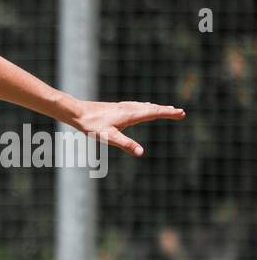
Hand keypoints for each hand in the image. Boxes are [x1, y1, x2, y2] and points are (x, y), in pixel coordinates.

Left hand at [70, 100, 184, 157]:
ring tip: (166, 109)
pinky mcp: (116, 107)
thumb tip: (141, 153)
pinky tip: (142, 107)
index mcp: (131, 115)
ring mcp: (123, 107)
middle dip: (166, 110)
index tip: (181, 113)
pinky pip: (136, 106)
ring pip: (144, 106)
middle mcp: (129, 108)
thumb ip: (126, 144)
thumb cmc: (92, 126)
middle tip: (180, 112)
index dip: (168, 113)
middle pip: (151, 108)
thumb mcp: (109, 138)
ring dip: (157, 108)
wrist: (78, 112)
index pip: (154, 113)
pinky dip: (145, 106)